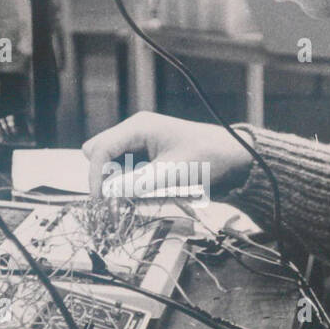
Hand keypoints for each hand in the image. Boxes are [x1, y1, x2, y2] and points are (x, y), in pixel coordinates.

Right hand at [81, 112, 252, 195]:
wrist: (234, 160)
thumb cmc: (209, 158)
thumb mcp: (173, 172)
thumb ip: (138, 182)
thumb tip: (108, 192)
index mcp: (139, 127)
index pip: (100, 149)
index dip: (95, 176)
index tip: (101, 201)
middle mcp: (135, 134)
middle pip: (99, 154)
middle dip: (104, 178)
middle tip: (119, 198)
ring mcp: (140, 146)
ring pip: (111, 166)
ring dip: (118, 184)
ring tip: (142, 195)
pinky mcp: (147, 160)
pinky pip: (126, 174)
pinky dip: (130, 187)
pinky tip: (149, 192)